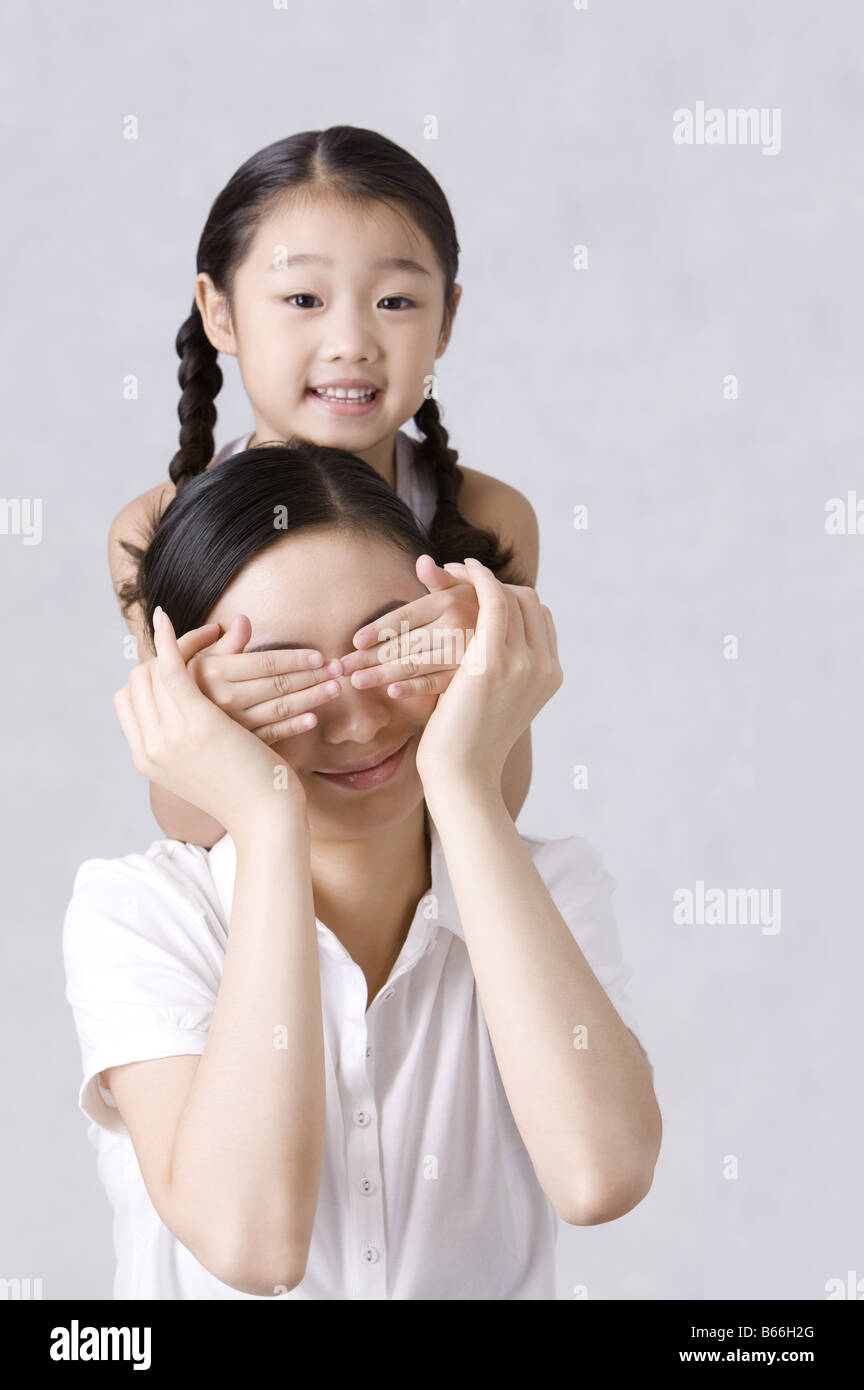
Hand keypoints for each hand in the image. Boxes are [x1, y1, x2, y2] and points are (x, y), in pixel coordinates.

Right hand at [113, 609, 307, 834]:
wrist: (267, 819)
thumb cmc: (246, 792)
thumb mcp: (208, 760)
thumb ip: (193, 729)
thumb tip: (192, 704)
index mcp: (148, 759)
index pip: (127, 701)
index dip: (144, 676)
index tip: (171, 661)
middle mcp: (150, 748)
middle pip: (138, 683)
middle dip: (160, 654)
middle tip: (196, 640)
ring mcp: (168, 735)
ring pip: (155, 673)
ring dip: (177, 643)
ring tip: (210, 629)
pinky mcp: (197, 721)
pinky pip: (171, 670)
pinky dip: (167, 641)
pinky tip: (165, 619)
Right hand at [182, 614, 344, 742]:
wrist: (169, 736)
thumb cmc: (187, 689)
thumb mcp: (197, 664)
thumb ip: (223, 645)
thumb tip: (242, 620)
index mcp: (211, 673)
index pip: (264, 663)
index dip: (294, 658)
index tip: (319, 655)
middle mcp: (220, 700)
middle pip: (276, 684)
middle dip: (312, 675)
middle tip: (339, 669)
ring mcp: (230, 724)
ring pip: (278, 708)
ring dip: (311, 697)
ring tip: (335, 688)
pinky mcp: (236, 744)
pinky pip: (271, 735)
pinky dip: (293, 727)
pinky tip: (312, 719)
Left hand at [338, 555, 478, 697]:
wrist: (520, 638)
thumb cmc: (479, 611)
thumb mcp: (464, 590)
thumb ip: (440, 579)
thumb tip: (422, 562)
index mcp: (450, 600)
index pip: (406, 616)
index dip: (378, 629)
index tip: (355, 642)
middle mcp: (458, 624)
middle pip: (405, 642)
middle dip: (370, 656)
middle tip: (341, 668)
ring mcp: (465, 652)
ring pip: (415, 664)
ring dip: (383, 674)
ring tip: (356, 681)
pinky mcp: (470, 676)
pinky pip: (437, 683)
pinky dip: (414, 688)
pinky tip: (392, 693)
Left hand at [415, 559, 561, 802]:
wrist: (462, 776)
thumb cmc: (467, 746)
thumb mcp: (490, 700)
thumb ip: (497, 672)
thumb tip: (487, 656)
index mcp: (550, 676)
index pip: (540, 619)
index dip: (513, 598)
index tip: (484, 590)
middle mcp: (546, 666)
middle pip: (531, 603)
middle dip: (497, 583)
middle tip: (463, 573)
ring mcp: (526, 662)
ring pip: (513, 597)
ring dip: (481, 577)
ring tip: (453, 569)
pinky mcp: (496, 659)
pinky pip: (494, 601)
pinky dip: (477, 579)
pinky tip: (455, 570)